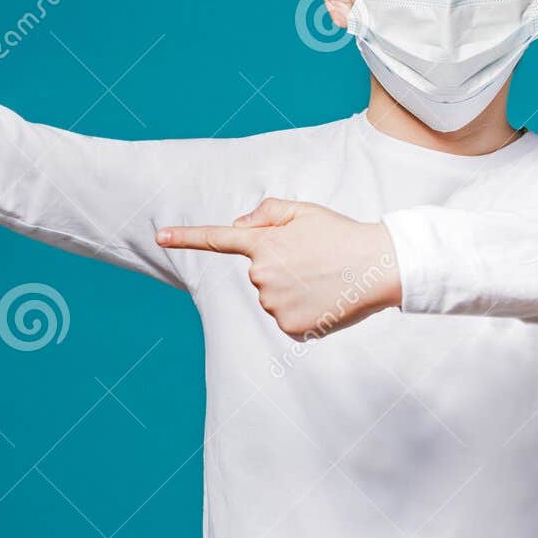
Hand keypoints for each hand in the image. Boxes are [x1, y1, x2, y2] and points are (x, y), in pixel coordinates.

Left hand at [157, 198, 400, 338]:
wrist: (378, 265)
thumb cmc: (341, 234)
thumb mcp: (304, 210)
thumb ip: (266, 213)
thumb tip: (238, 227)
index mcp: (262, 242)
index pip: (217, 238)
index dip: (186, 237)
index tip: (159, 236)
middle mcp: (261, 274)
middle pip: (260, 273)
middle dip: (281, 267)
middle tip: (314, 260)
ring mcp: (274, 303)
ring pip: (273, 297)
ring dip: (293, 290)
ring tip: (323, 279)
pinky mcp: (290, 327)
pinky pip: (287, 318)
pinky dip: (303, 312)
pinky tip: (324, 299)